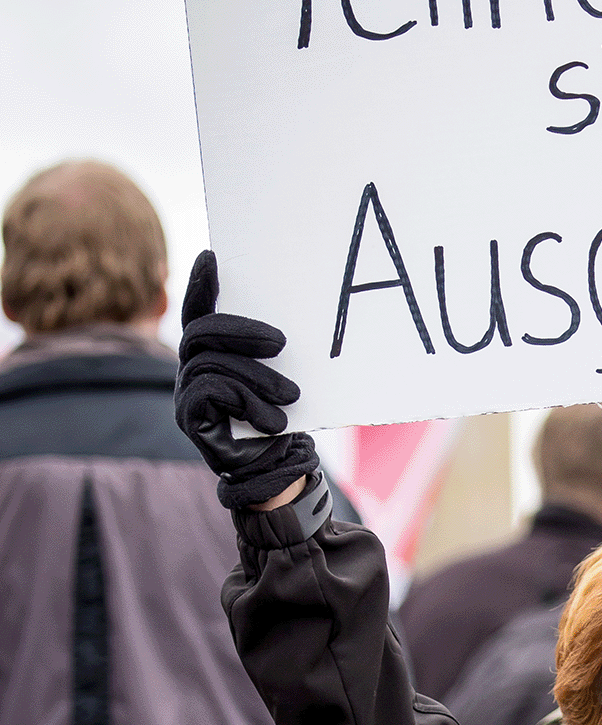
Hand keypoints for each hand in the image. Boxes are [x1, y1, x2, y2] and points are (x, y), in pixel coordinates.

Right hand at [174, 250, 319, 508]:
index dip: (200, 285)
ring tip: (291, 397)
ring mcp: (185, 393)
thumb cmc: (284, 416)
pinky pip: (211, 390)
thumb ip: (274, 350)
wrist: (280, 468)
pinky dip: (246, 401)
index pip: (199, 312)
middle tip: (282, 342)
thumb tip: (293, 317)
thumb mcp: (284, 375)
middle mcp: (190, 369)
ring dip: (258, 377)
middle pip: (201, 332)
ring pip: (211, 362)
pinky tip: (273, 420)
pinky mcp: (188, 418)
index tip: (211, 256)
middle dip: (242, 330)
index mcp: (212, 353)